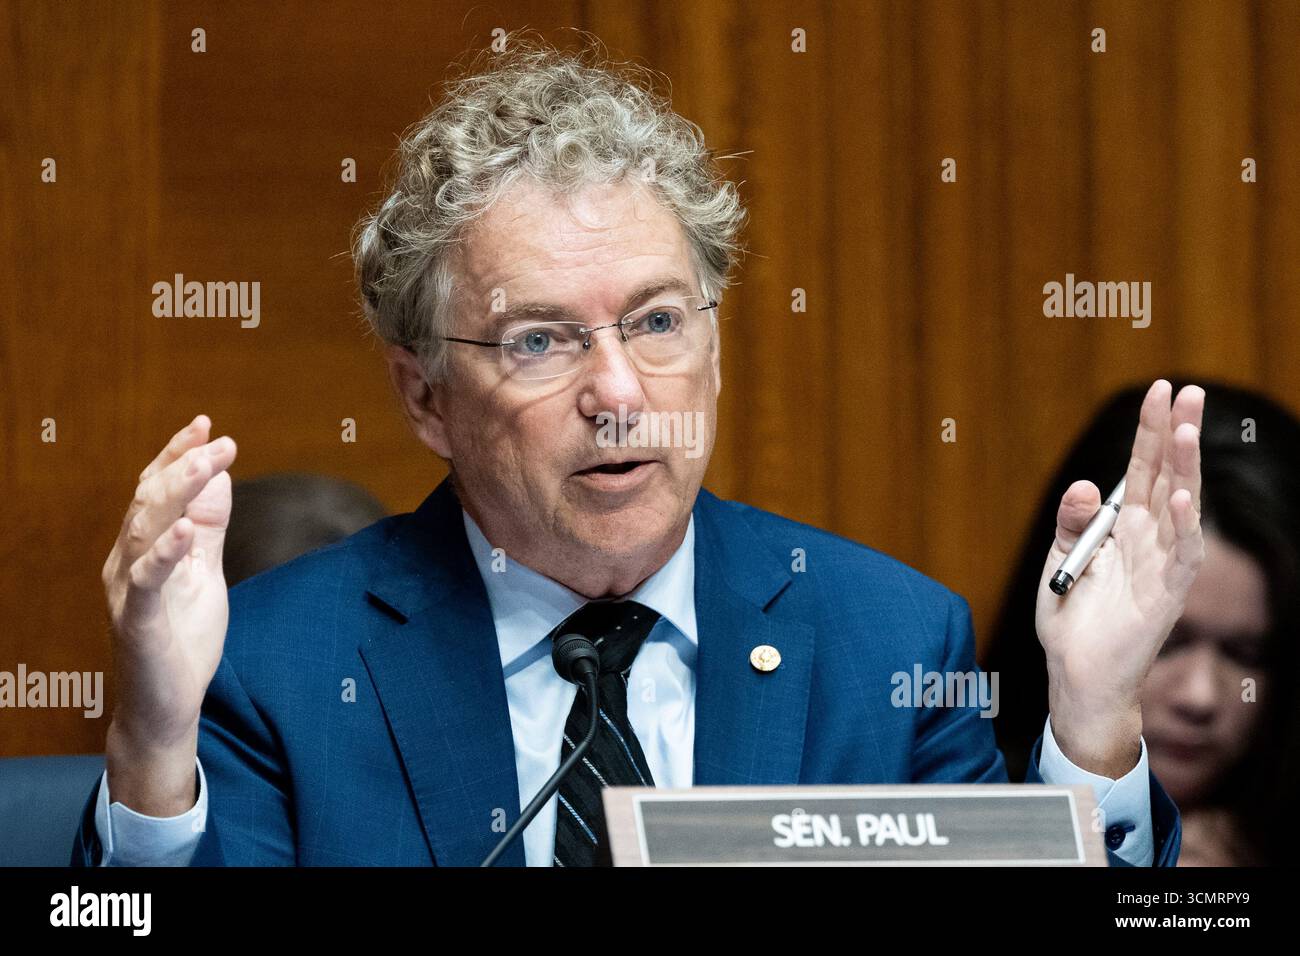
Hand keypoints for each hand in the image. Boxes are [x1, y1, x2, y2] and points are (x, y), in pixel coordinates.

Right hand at [100, 415, 237, 813]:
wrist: (166, 705)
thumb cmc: (182, 637)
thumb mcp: (205, 572)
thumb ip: (209, 527)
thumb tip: (219, 476)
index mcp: (142, 547)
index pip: (155, 490)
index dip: (177, 455)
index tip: (206, 424)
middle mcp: (126, 561)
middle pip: (150, 501)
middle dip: (184, 465)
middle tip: (220, 440)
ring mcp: (127, 591)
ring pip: (145, 530)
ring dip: (177, 493)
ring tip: (206, 464)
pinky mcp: (136, 621)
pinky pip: (146, 581)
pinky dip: (166, 553)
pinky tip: (187, 530)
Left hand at [1034, 380, 1203, 776]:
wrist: (1076, 675)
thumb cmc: (1071, 619)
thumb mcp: (1060, 559)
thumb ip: (1071, 521)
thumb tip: (1084, 485)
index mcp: (1125, 527)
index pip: (1143, 468)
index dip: (1153, 430)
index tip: (1162, 389)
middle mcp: (1150, 540)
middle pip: (1168, 476)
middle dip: (1178, 433)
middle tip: (1189, 389)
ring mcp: (1161, 566)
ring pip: (1181, 508)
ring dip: (1184, 469)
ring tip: (1187, 429)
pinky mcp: (1165, 597)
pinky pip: (1179, 557)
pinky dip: (1180, 527)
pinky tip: (1177, 497)